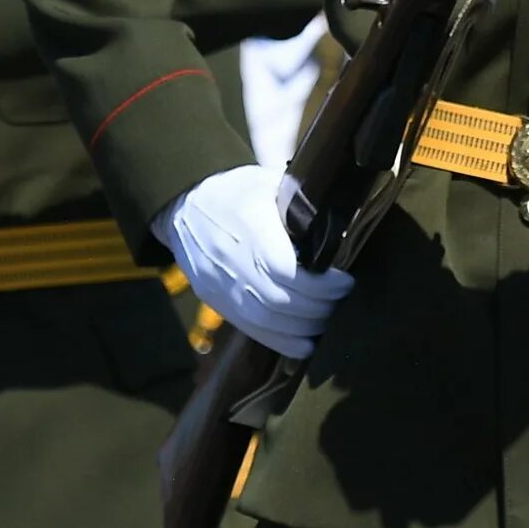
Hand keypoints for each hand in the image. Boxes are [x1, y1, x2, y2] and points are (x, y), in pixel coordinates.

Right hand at [153, 165, 353, 359]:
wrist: (183, 208)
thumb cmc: (235, 192)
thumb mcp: (268, 184)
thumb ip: (301, 205)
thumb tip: (339, 222)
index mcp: (249, 227)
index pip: (286, 269)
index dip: (321, 284)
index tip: (345, 281)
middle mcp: (232, 261)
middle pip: (280, 301)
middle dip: (319, 307)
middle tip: (341, 300)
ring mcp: (221, 286)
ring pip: (267, 321)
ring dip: (304, 327)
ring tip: (327, 318)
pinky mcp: (217, 302)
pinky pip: (251, 331)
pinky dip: (282, 342)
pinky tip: (305, 343)